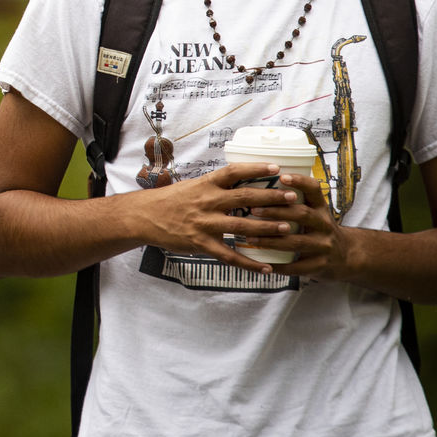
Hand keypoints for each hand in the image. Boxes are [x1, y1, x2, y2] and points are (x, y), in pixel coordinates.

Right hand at [127, 162, 300, 270]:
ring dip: (266, 228)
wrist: (143, 216)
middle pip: (244, 197)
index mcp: (205, 184)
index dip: (256, 168)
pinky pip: (229, 256)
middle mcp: (207, 201)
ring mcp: (204, 223)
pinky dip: (249, 263)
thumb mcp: (192, 186)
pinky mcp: (201, 243)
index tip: (277, 168)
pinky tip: (267, 268)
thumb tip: (240, 181)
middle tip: (293, 198)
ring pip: (241, 225)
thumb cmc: (169, 200)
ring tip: (288, 229)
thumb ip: (215, 186)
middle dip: (271, 198)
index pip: (234, 172)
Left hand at [243, 172, 349, 277]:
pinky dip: (280, 266)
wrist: (346, 256)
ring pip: (297, 242)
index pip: (314, 190)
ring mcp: (324, 246)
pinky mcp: (321, 265)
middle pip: (302, 215)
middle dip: (276, 212)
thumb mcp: (314, 212)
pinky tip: (263, 264)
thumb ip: (294, 201)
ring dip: (271, 240)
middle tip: (253, 209)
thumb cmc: (318, 230)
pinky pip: (298, 267)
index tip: (281, 176)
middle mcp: (325, 224)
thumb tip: (258, 184)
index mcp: (321, 208)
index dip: (300, 182)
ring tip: (250, 238)